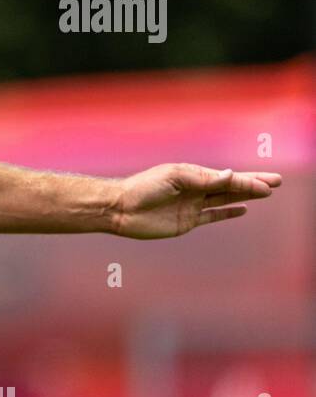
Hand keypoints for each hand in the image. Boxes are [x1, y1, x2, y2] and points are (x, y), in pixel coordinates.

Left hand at [112, 164, 281, 238]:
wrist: (120, 209)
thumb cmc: (143, 188)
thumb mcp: (173, 177)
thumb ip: (202, 179)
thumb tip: (230, 175)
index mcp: (192, 174)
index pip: (226, 177)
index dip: (248, 179)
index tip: (268, 181)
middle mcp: (194, 189)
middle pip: (230, 186)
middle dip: (252, 184)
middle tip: (275, 182)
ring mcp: (192, 206)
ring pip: (224, 200)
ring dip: (244, 196)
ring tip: (265, 192)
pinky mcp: (187, 222)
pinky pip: (212, 216)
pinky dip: (227, 213)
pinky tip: (242, 210)